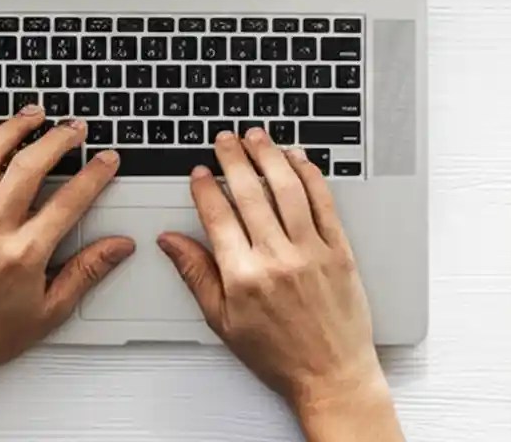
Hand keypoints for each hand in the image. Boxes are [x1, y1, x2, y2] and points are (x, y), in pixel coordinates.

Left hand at [0, 108, 133, 440]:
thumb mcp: (49, 312)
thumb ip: (87, 272)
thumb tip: (119, 247)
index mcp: (23, 256)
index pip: (69, 201)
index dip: (94, 174)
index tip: (107, 160)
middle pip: (28, 168)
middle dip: (58, 140)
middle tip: (75, 128)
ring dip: (14, 130)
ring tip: (33, 114)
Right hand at [157, 129, 401, 441]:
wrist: (330, 373)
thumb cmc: (278, 354)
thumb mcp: (222, 321)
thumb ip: (196, 274)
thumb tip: (170, 241)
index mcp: (243, 277)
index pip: (218, 216)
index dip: (206, 187)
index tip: (199, 171)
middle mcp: (278, 259)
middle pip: (251, 194)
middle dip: (234, 159)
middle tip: (225, 139)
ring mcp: (312, 251)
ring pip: (288, 189)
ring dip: (271, 157)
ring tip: (258, 138)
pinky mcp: (340, 250)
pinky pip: (324, 203)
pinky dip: (311, 176)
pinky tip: (299, 160)